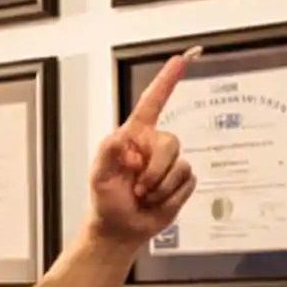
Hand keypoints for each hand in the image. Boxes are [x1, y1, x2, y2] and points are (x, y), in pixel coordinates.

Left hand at [88, 48, 200, 245]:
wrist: (120, 228)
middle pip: (171, 143)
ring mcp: (170, 163)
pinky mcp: (182, 182)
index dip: (167, 80)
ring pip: (180, 167)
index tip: (181, 59)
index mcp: (134, 136)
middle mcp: (154, 145)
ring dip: (160, 188)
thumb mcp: (99, 176)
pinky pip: (187, 183)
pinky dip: (170, 197)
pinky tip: (156, 202)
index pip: (152, 102)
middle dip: (155, 171)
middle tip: (137, 188)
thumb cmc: (106, 199)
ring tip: (143, 197)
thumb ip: (107, 154)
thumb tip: (121, 138)